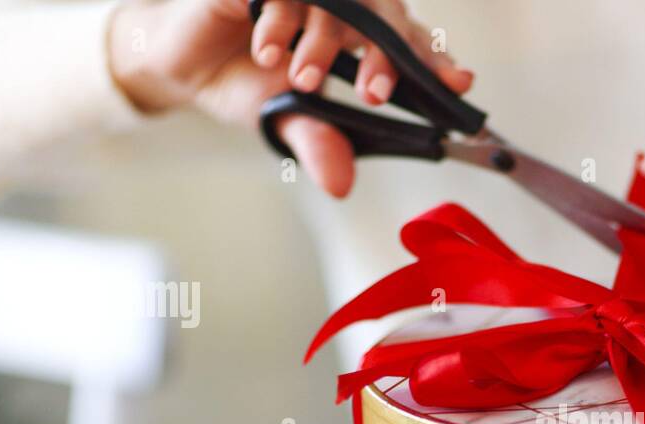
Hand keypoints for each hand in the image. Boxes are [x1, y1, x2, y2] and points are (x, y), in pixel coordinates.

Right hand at [108, 0, 471, 196]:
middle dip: (384, 56)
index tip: (459, 82)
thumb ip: (319, 144)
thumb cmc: (250, 84)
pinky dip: (279, 19)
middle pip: (383, 18)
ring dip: (321, 43)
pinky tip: (268, 48)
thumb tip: (341, 185)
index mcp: (361, 39)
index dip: (436, 62)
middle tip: (372, 94)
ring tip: (302, 80)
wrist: (185, 61)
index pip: (410, 45)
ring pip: (334, 4)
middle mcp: (341, 9)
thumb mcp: (288, 122)